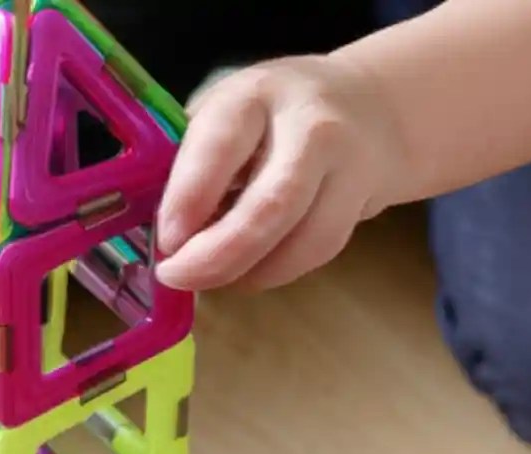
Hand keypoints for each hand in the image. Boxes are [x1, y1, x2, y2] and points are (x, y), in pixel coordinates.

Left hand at [155, 55, 405, 291]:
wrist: (370, 103)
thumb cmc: (271, 114)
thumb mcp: (225, 113)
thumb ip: (192, 162)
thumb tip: (159, 228)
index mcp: (255, 96)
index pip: (220, 146)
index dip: (189, 198)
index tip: (165, 239)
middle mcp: (310, 128)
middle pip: (270, 205)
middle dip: (217, 255)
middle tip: (176, 276)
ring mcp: (348, 166)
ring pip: (303, 240)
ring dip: (248, 272)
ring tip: (211, 278)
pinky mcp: (365, 203)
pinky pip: (319, 251)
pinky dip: (276, 271)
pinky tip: (247, 270)